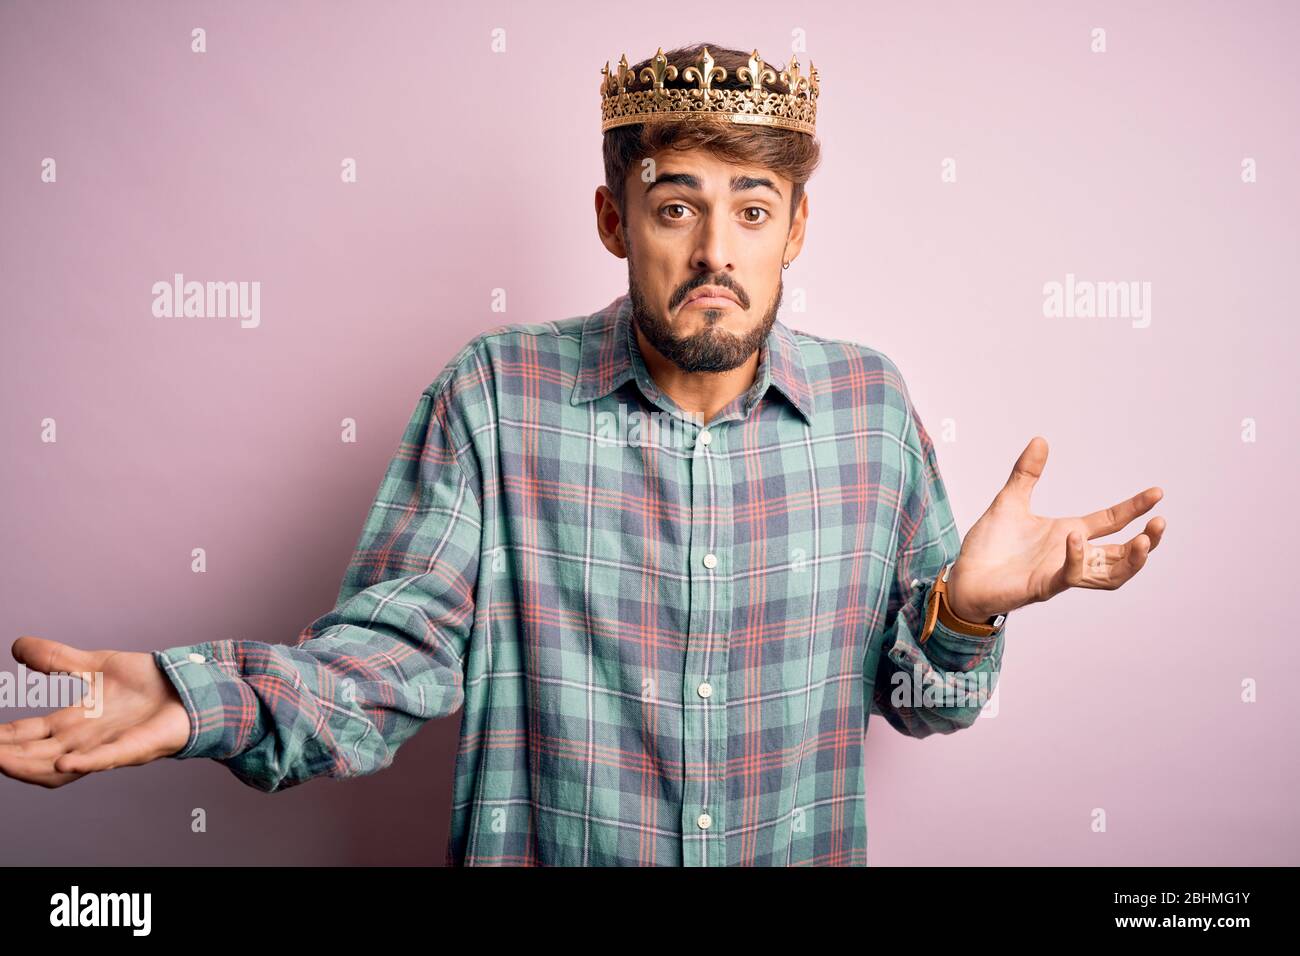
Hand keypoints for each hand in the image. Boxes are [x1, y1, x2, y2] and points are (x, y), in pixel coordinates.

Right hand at [0, 636, 191, 787]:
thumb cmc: (147, 684)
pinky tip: (64, 765)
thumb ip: (58, 660)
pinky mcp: (138, 746)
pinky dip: (86, 763)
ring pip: (63, 765)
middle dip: (7, 756)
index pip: (28, 734)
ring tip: (1, 761)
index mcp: (74, 723)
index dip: (2, 737)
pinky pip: (109, 758)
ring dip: (31, 766)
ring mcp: (111, 745)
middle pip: (37, 756)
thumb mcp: (95, 666)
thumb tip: (17, 645)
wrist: (191, 686)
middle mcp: (87, 740)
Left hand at [944, 437, 1165, 620]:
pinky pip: (1071, 576)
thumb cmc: (988, 547)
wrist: (963, 577)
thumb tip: (1040, 439)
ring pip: (1110, 575)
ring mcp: (1060, 573)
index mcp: (1069, 534)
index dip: (1135, 508)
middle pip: (1123, 554)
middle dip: (1147, 542)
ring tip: (1143, 540)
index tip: (1157, 492)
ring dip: (1130, 560)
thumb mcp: (1009, 501)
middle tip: (1160, 523)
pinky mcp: (1044, 586)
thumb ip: (1026, 473)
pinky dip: (1077, 558)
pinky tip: (1076, 537)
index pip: (1112, 521)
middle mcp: (1071, 556)